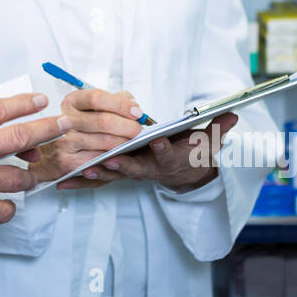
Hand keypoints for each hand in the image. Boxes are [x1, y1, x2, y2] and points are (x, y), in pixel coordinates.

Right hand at [0, 92, 70, 244]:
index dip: (24, 104)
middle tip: (63, 125)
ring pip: (19, 177)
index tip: (40, 100)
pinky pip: (5, 209)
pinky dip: (8, 208)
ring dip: (28, 177)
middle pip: (20, 136)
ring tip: (32, 177)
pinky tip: (5, 206)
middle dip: (48, 129)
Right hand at [20, 89, 142, 184]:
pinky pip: (97, 159)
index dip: (120, 104)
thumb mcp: (94, 109)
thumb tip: (133, 105)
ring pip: (102, 142)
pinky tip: (120, 155)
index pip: (97, 98)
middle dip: (126, 126)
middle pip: (102, 121)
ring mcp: (65, 141)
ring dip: (123, 143)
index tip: (136, 111)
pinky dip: (112, 158)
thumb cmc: (80, 129)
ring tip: (134, 143)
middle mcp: (66, 119)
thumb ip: (115, 101)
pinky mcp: (67, 161)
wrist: (53, 154)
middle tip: (139, 130)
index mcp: (72, 102)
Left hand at [56, 112, 239, 191]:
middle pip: (136, 167)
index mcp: (169, 157)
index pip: (167, 152)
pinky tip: (62, 182)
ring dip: (99, 173)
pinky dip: (81, 182)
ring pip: (115, 173)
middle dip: (123, 164)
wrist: (182, 174)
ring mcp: (133, 173)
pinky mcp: (118, 175)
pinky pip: (99, 180)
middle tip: (110, 161)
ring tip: (82, 169)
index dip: (163, 148)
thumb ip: (218, 128)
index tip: (157, 141)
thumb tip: (234, 114)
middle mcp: (150, 168)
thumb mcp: (207, 141)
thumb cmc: (190, 152)